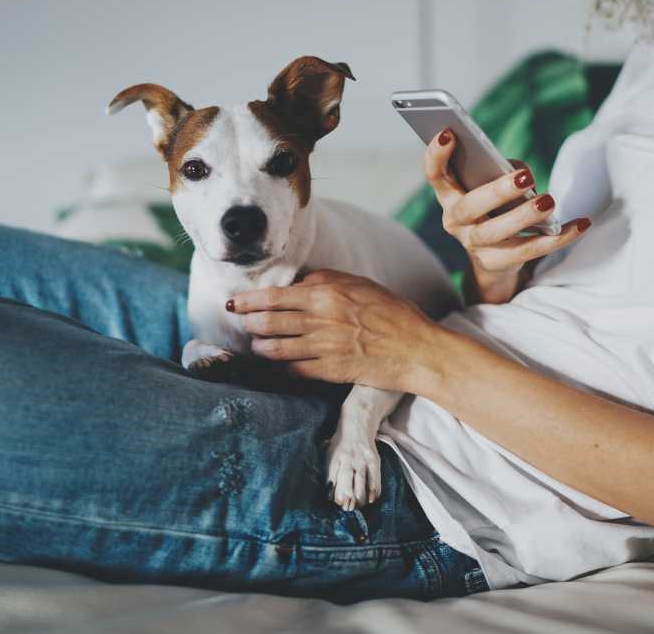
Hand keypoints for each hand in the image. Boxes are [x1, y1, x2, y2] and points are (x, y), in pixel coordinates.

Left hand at [228, 269, 443, 390]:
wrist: (417, 348)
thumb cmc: (393, 312)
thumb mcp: (360, 284)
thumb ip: (326, 282)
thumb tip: (297, 284)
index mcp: (327, 294)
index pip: (275, 296)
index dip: (249, 300)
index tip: (235, 302)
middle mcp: (321, 319)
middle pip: (269, 322)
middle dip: (249, 324)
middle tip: (240, 323)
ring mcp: (324, 347)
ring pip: (276, 348)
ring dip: (260, 347)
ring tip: (255, 346)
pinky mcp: (331, 371)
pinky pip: (295, 370)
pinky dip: (280, 368)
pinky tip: (275, 366)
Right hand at [423, 128, 590, 298]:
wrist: (494, 258)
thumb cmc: (495, 208)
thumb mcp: (492, 186)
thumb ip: (501, 172)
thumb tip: (521, 174)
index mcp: (449, 196)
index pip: (435, 175)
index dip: (436, 155)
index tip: (450, 133)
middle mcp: (455, 221)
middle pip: (469, 207)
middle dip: (496, 191)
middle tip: (524, 177)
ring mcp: (473, 245)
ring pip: (495, 233)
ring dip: (523, 217)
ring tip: (549, 201)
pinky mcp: (497, 263)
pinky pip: (529, 251)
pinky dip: (558, 238)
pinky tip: (580, 224)